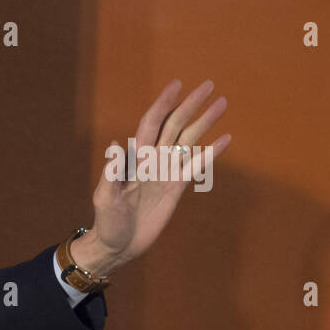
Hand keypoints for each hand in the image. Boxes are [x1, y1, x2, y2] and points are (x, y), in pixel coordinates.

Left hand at [71, 79, 230, 276]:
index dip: (163, 104)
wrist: (118, 244)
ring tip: (222, 103)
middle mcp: (152, 160)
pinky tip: (225, 139)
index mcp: (135, 159)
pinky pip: (195, 166)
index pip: (151, 123)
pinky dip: (210, 152)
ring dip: (204, 122)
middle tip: (208, 85)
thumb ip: (112, 173)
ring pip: (189, 140)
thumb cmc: (107, 221)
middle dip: (190, 105)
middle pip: (175, 126)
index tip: (177, 84)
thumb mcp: (105, 198)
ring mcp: (166, 172)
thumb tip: (117, 144)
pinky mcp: (176, 187)